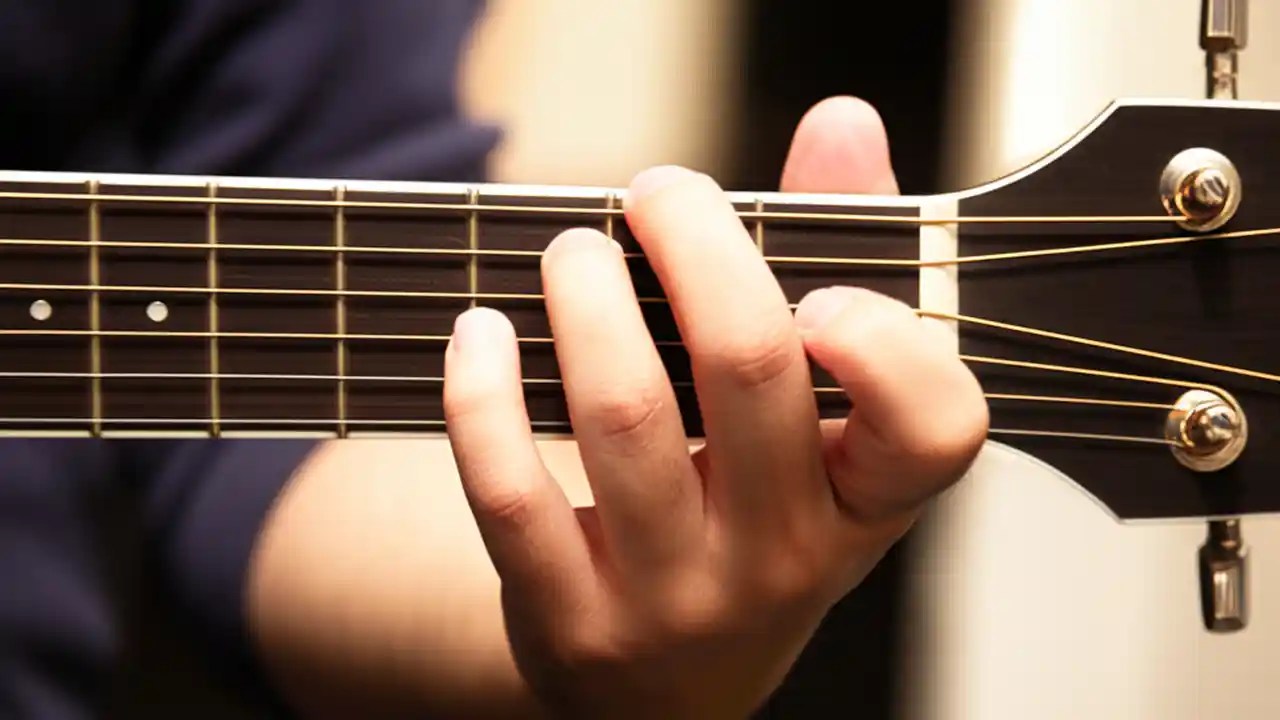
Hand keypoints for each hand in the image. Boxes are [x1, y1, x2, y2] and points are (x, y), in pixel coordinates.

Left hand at [443, 97, 987, 717]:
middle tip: (658, 195)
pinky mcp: (573, 619)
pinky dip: (479, 395)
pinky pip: (511, 495)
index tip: (815, 289)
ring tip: (572, 254)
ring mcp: (677, 598)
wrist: (669, 684)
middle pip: (750, 371)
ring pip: (625, 416)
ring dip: (586, 300)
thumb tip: (840, 125)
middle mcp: (783, 557)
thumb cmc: (750, 521)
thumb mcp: (817, 430)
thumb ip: (836, 262)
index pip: (935, 429)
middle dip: (695, 247)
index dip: (887, 345)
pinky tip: (480, 334)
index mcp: (864, 502)